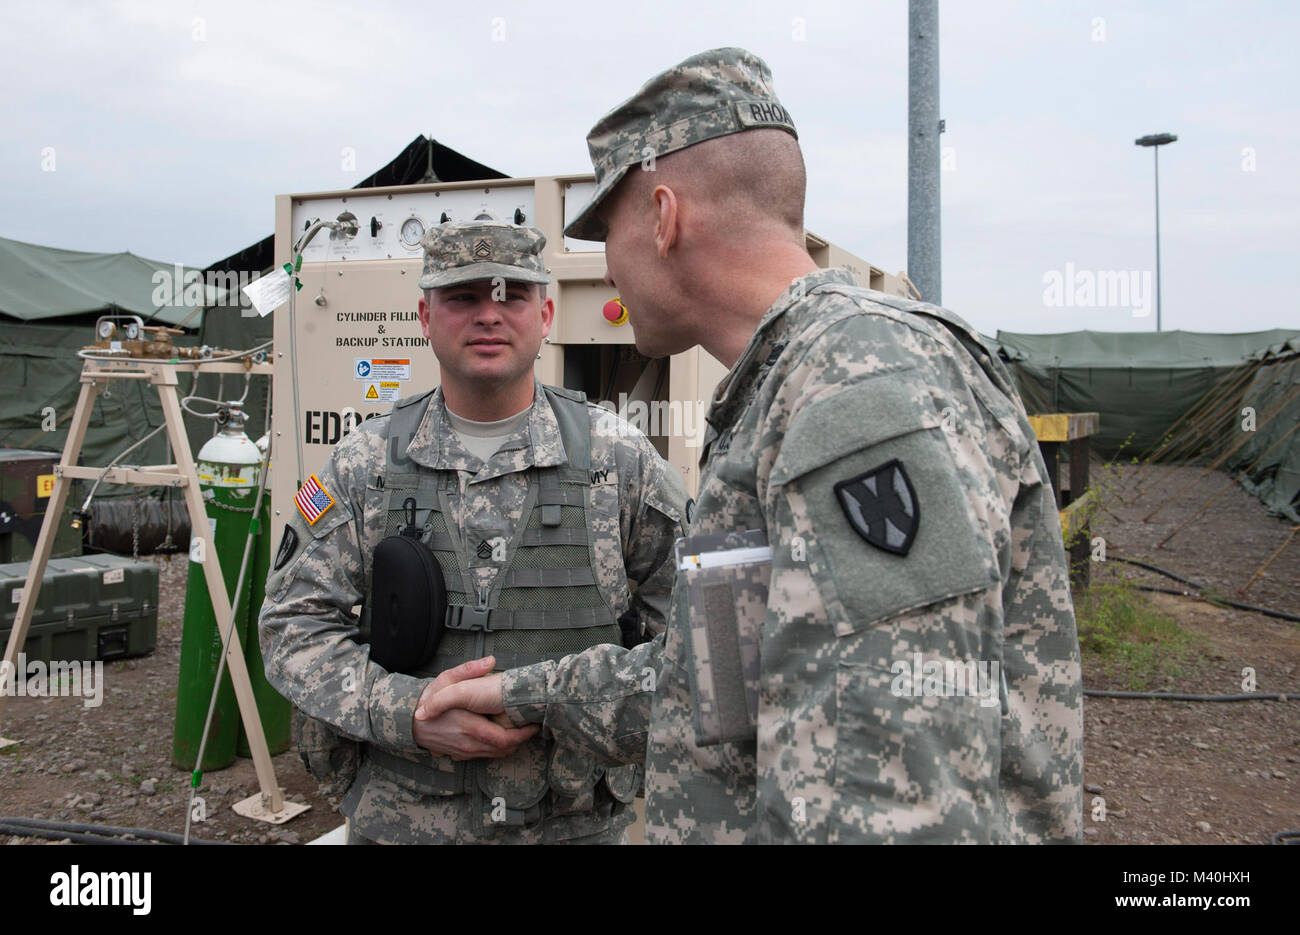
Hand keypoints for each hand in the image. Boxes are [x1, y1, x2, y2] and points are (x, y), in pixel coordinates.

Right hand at [411, 657, 535, 759]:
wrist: (406, 721)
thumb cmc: (427, 699)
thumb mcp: (446, 679)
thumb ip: (469, 671)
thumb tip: (491, 660)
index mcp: (469, 726)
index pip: (503, 739)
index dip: (522, 735)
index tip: (534, 724)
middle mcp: (468, 743)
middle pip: (503, 750)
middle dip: (521, 740)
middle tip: (532, 727)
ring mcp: (463, 751)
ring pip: (495, 755)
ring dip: (510, 746)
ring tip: (521, 732)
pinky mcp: (459, 755)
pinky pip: (484, 756)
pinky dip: (496, 750)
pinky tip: (502, 739)